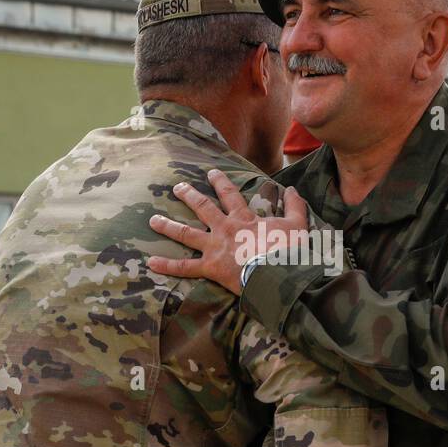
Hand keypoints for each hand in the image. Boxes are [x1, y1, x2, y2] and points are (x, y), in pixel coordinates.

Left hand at [147, 169, 307, 294]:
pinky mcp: (210, 268)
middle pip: (202, 208)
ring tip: (153, 220)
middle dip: (189, 196)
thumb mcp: (296, 225)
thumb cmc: (288, 250)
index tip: (210, 173)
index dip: (220, 182)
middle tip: (177, 187)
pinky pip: (185, 267)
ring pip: (186, 234)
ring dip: (168, 226)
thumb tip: (294, 190)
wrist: (278, 274)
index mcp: (243, 218)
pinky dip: (167, 265)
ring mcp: (214, 247)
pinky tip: (151, 262)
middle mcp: (224, 229)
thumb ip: (294, 206)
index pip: (229, 195)